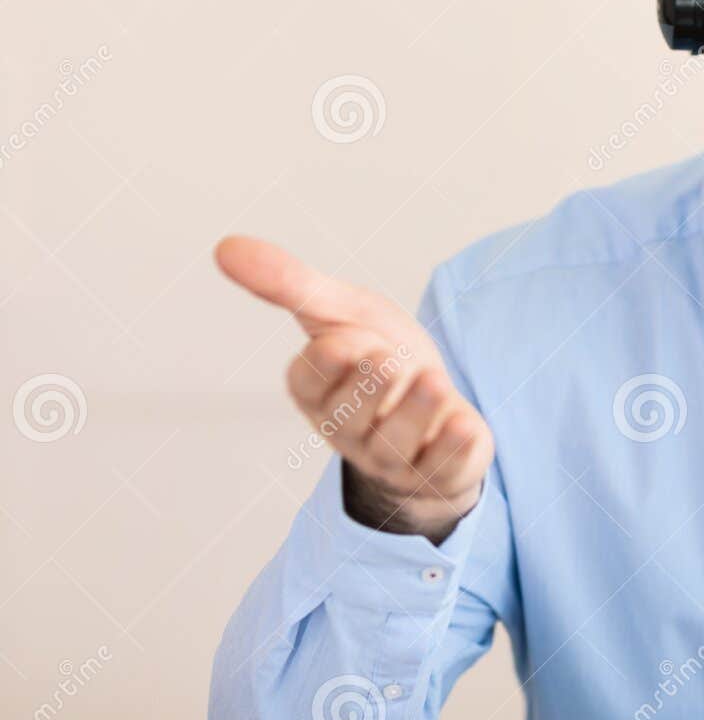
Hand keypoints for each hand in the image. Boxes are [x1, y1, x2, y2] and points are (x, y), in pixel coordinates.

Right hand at [215, 236, 492, 543]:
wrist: (438, 396)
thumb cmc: (381, 352)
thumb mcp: (341, 310)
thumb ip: (290, 284)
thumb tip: (224, 247)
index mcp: (315, 391)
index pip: (311, 380)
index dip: (333, 358)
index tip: (349, 337)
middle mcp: (347, 430)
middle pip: (350, 415)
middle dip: (370, 386)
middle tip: (389, 359)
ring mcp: (390, 458)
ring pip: (395, 444)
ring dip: (416, 410)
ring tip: (434, 381)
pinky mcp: (435, 472)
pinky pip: (441, 468)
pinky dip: (453, 446)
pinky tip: (463, 424)